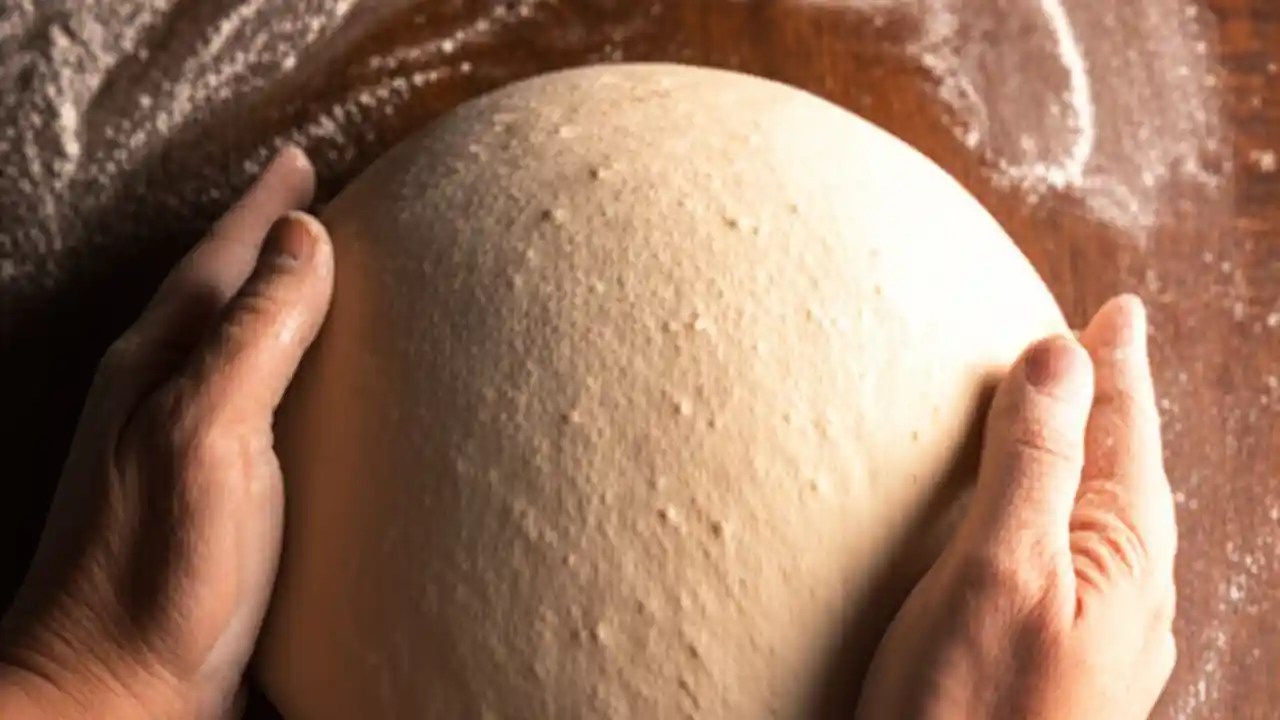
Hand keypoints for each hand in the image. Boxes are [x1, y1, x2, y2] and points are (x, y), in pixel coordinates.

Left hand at [0, 147, 334, 718]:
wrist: (113, 693)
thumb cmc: (156, 571)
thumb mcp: (205, 433)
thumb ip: (251, 333)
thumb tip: (304, 237)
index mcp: (159, 366)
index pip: (220, 261)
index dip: (263, 208)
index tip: (301, 162)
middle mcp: (162, 397)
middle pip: (221, 295)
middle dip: (268, 245)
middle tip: (315, 209)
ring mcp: (180, 450)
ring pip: (236, 351)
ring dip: (277, 308)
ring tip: (322, 284)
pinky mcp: (209, 500)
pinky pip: (255, 408)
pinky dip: (288, 379)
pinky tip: (314, 397)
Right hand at [856, 295, 1177, 719]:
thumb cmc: (968, 712)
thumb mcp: (999, 572)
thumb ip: (1034, 464)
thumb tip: (1063, 353)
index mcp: (1122, 561)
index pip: (1123, 434)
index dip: (1115, 366)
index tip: (1117, 310)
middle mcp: (1127, 599)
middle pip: (1125, 472)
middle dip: (1114, 406)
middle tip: (1104, 347)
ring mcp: (1100, 642)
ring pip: (1103, 521)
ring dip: (1091, 459)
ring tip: (1082, 421)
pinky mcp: (1061, 670)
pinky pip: (1078, 564)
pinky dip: (1062, 515)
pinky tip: (1044, 531)